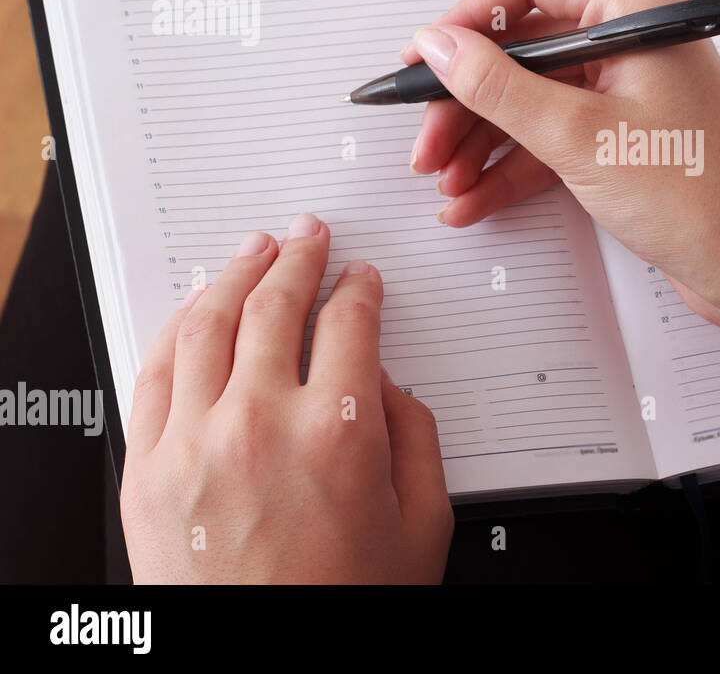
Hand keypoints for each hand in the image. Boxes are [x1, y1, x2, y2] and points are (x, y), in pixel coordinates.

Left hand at [120, 212, 452, 582]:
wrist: (269, 667)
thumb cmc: (345, 604)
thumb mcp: (423, 523)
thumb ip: (416, 438)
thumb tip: (386, 385)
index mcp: (340, 434)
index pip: (349, 323)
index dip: (358, 289)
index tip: (360, 279)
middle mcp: (263, 424)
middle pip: (276, 306)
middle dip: (298, 259)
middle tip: (308, 237)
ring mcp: (196, 442)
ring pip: (209, 324)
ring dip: (235, 274)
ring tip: (253, 251)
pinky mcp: (148, 470)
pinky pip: (156, 372)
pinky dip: (178, 325)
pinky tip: (195, 307)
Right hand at [404, 0, 719, 335]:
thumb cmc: (697, 197)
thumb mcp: (579, 138)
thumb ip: (499, 87)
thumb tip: (439, 44)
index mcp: (635, 12)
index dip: (469, 16)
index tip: (426, 59)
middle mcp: (633, 40)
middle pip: (524, 46)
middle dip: (468, 97)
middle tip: (425, 142)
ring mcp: (630, 90)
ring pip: (534, 97)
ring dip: (483, 139)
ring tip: (443, 183)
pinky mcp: (626, 137)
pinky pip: (554, 137)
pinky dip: (514, 167)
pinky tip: (473, 202)